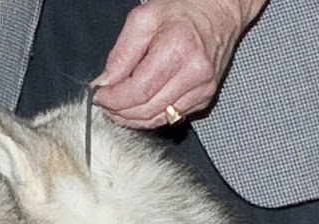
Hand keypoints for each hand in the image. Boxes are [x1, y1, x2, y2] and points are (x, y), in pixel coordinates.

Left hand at [92, 0, 266, 127]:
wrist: (219, 13)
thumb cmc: (183, 9)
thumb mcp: (143, 19)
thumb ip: (122, 53)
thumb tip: (106, 82)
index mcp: (177, 50)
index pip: (139, 90)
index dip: (115, 99)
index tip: (99, 96)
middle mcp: (194, 74)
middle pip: (149, 108)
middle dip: (121, 111)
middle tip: (105, 106)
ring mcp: (203, 89)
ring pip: (160, 118)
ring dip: (136, 119)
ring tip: (118, 111)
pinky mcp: (205, 98)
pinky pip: (173, 116)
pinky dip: (153, 116)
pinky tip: (140, 109)